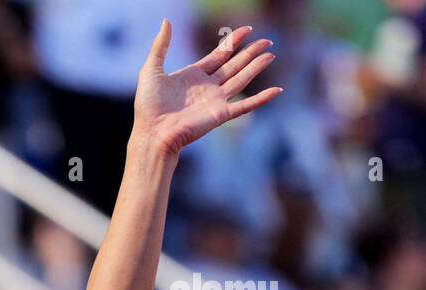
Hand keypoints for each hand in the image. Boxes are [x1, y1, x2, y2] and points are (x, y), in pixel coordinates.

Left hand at [134, 22, 282, 156]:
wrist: (152, 133)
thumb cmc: (148, 106)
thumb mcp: (151, 70)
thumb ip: (160, 46)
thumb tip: (166, 21)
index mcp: (193, 75)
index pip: (219, 55)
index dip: (233, 42)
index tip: (248, 30)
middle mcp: (207, 87)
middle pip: (234, 65)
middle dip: (250, 52)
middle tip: (268, 40)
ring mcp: (215, 100)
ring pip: (242, 79)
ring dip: (257, 67)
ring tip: (271, 54)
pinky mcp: (220, 114)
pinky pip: (245, 105)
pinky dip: (261, 99)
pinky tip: (277, 91)